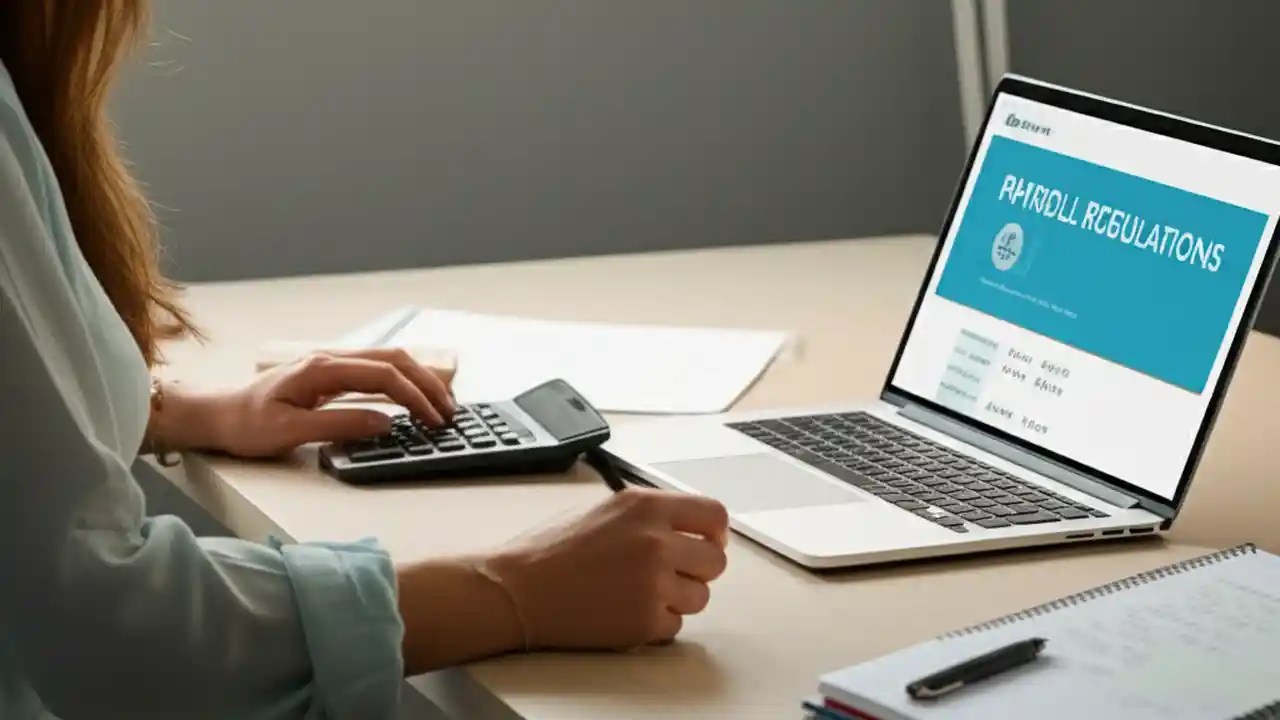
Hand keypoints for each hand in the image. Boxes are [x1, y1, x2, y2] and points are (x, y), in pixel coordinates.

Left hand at [208, 348, 455, 457]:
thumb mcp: (290, 432)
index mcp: (322, 368)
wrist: (218, 415)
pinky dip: (404, 381)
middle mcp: (331, 359)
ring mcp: (332, 364)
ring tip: (441, 405)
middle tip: (450, 413)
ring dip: (420, 379)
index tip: (433, 421)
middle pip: (395, 359)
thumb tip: (386, 423)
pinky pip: (378, 370)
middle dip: (429, 383)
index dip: (415, 397)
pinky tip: (414, 398)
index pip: (384, 376)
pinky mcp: (332, 375)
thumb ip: (339, 425)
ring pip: (390, 360)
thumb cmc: (247, 425)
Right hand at [486, 488, 730, 650]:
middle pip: (715, 561)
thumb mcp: (605, 509)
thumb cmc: (550, 550)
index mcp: (646, 506)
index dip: (715, 534)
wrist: (518, 590)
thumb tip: (688, 526)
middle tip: (672, 574)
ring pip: (700, 596)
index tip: (708, 543)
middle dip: (697, 570)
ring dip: (678, 598)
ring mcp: (653, 583)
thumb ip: (650, 514)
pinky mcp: (645, 621)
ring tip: (641, 592)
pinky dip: (657, 623)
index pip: (714, 515)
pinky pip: (676, 625)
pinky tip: (626, 610)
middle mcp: (656, 541)